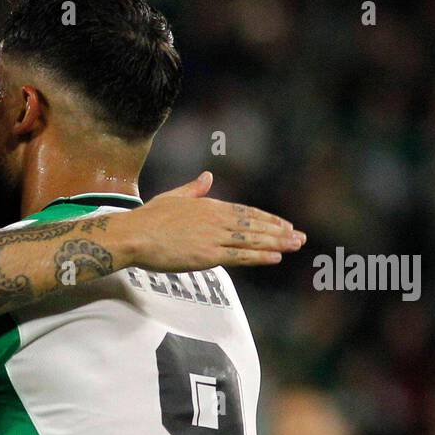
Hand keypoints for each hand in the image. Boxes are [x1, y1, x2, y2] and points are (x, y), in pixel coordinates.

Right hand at [129, 172, 304, 270]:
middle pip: (255, 225)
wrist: (134, 235)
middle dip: (279, 231)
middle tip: (300, 237)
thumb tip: (207, 177)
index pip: (246, 213)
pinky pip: (240, 255)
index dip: (267, 219)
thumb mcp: (173, 197)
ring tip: (295, 246)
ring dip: (276, 243)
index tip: (283, 225)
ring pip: (252, 240)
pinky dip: (259, 256)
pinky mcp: (208, 255)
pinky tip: (275, 257)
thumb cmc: (147, 219)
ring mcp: (214, 237)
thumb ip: (194, 189)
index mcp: (209, 206)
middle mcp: (216, 220)